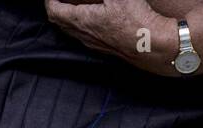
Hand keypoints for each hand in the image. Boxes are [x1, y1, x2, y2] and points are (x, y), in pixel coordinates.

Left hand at [45, 0, 178, 76]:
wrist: (153, 45)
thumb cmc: (136, 20)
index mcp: (82, 20)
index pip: (54, 12)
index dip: (49, 0)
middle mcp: (83, 35)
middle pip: (59, 23)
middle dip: (55, 8)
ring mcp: (92, 44)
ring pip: (70, 31)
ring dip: (66, 18)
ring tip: (70, 6)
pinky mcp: (103, 48)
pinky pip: (82, 36)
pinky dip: (78, 25)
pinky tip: (88, 19)